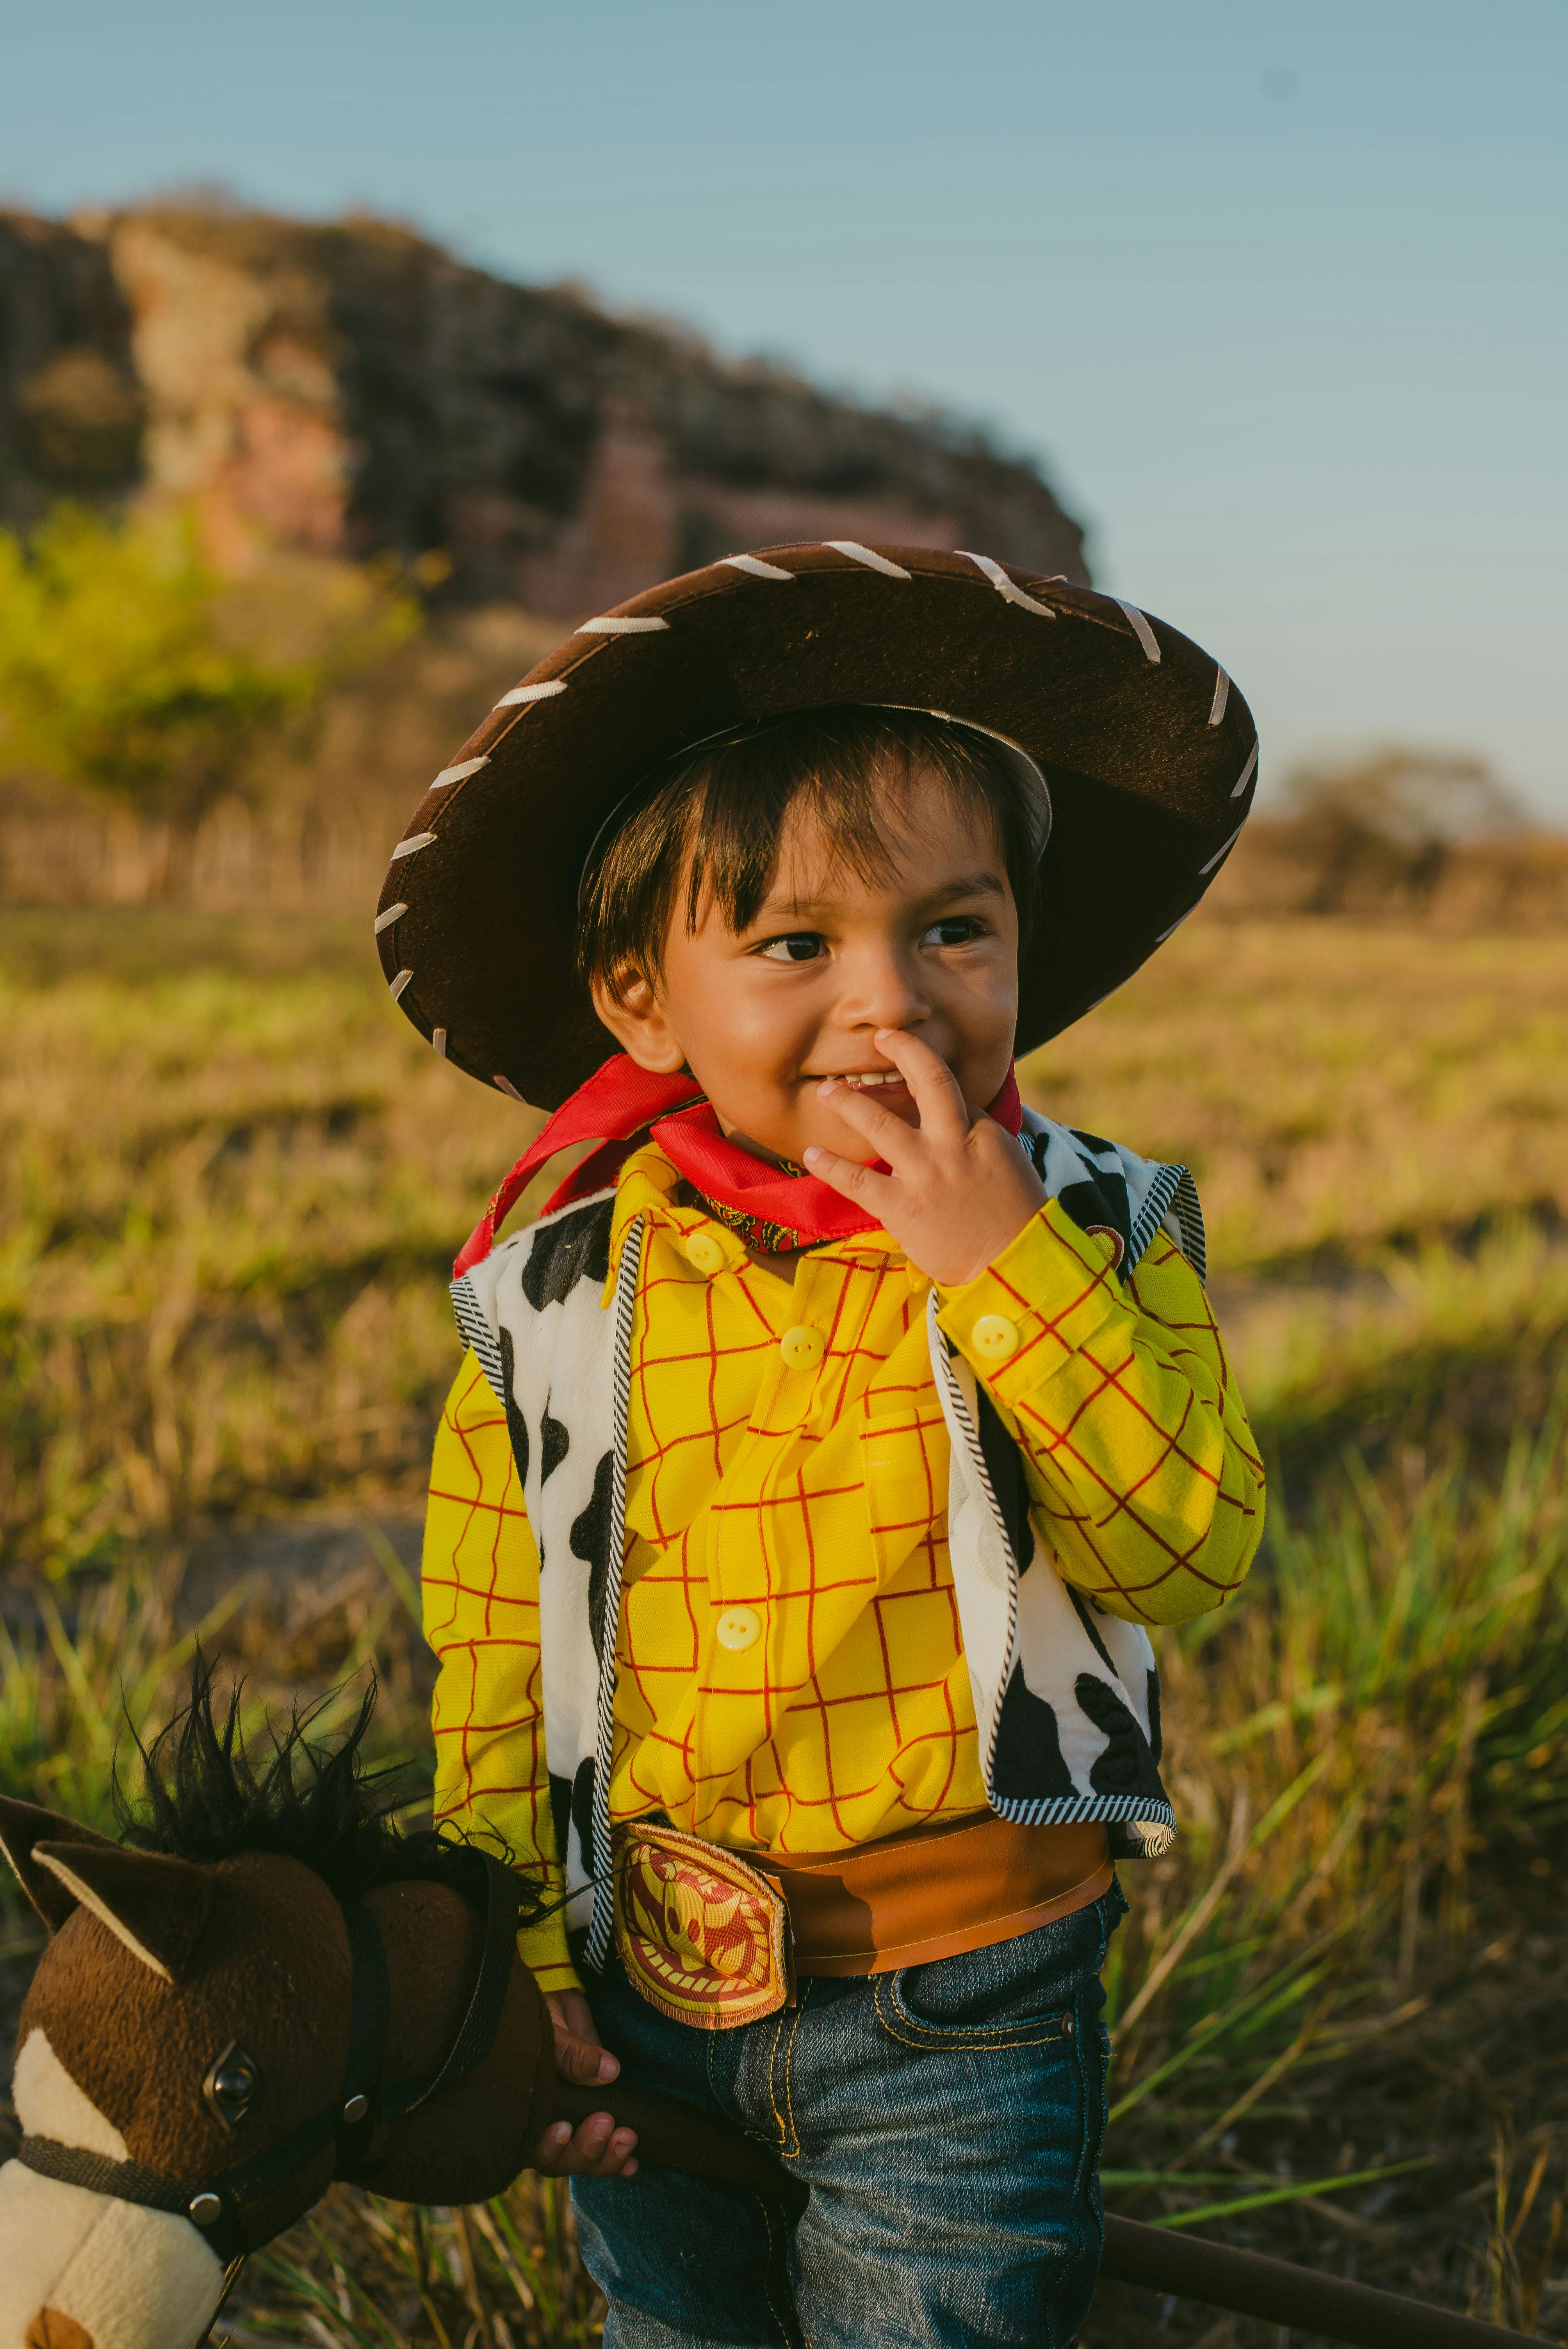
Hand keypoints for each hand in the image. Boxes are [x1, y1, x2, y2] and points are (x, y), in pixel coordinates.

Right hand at [534, 1989, 639, 2178]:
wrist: (560, 2008)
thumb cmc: (544, 2020)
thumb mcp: (552, 2031)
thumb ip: (571, 2053)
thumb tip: (608, 2071)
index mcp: (525, 2111)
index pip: (532, 2147)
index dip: (549, 2148)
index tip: (564, 2129)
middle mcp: (545, 2126)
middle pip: (561, 2160)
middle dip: (585, 2150)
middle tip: (605, 2122)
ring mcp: (572, 2124)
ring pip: (584, 2159)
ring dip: (606, 2156)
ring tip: (627, 2137)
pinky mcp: (595, 2116)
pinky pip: (605, 2150)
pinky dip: (618, 2160)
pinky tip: (632, 2165)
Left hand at [804, 1029, 1045, 1287]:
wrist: (1013, 1267)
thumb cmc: (1015, 1221)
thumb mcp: (1009, 1166)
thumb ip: (980, 1139)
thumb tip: (959, 1117)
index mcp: (984, 1133)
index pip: (954, 1094)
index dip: (931, 1082)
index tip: (912, 1068)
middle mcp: (953, 1144)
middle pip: (928, 1081)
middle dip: (903, 1051)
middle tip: (881, 1038)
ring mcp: (925, 1174)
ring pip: (879, 1123)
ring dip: (848, 1103)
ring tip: (826, 1092)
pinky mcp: (901, 1207)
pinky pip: (857, 1180)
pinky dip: (831, 1165)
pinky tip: (812, 1153)